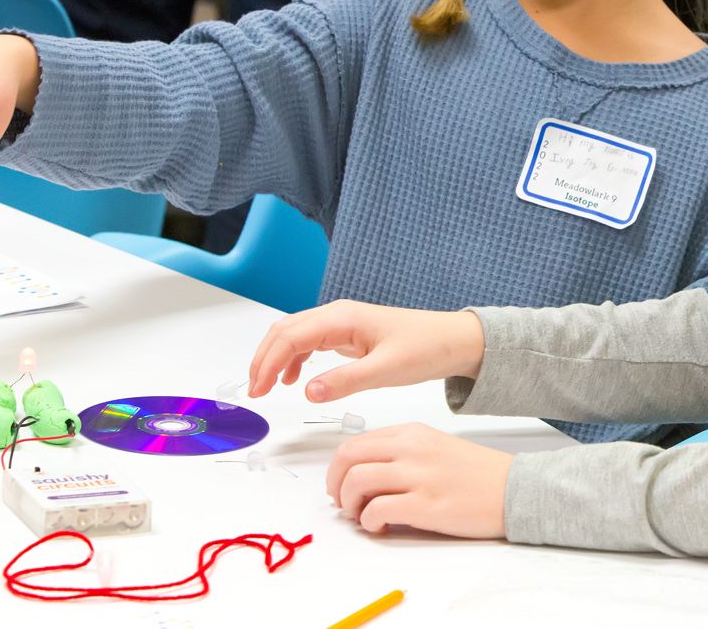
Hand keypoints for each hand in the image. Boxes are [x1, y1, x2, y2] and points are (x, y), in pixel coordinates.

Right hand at [247, 300, 485, 402]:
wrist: (453, 341)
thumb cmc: (426, 348)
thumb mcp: (387, 370)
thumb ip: (346, 381)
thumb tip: (307, 391)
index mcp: (342, 318)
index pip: (291, 336)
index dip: (267, 362)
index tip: (258, 390)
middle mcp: (338, 316)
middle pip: (285, 331)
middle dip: (263, 358)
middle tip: (254, 391)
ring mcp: (342, 324)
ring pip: (294, 335)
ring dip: (275, 358)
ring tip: (266, 387)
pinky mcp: (349, 335)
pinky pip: (310, 342)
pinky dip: (293, 358)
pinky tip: (293, 379)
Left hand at [326, 423, 509, 537]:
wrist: (513, 489)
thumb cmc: (475, 473)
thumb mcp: (434, 446)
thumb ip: (400, 452)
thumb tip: (362, 473)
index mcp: (412, 432)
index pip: (355, 443)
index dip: (338, 469)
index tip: (340, 485)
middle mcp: (412, 448)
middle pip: (349, 458)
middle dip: (335, 484)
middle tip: (341, 503)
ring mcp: (419, 476)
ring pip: (357, 482)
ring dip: (349, 504)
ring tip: (362, 516)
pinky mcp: (426, 505)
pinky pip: (377, 510)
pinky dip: (369, 522)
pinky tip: (380, 526)